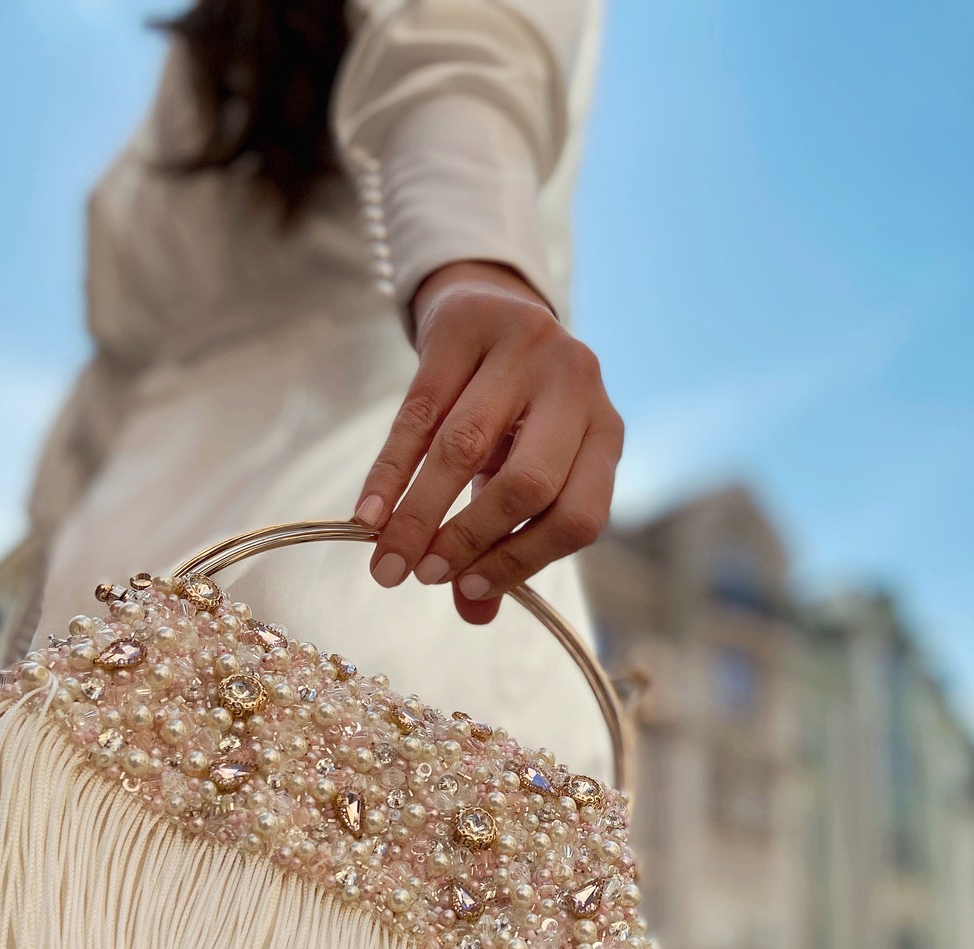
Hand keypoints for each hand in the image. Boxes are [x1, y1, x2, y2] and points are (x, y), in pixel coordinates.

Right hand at [352, 260, 623, 623]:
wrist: (489, 307)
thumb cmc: (512, 413)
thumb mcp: (520, 473)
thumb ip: (506, 543)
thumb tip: (474, 614)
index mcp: (606, 435)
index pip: (579, 517)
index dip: (522, 562)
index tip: (467, 590)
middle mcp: (578, 387)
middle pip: (528, 484)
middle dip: (469, 540)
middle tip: (423, 577)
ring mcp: (527, 347)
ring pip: (465, 447)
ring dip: (420, 515)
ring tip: (387, 562)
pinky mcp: (469, 325)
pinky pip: (418, 412)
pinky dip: (389, 473)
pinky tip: (368, 515)